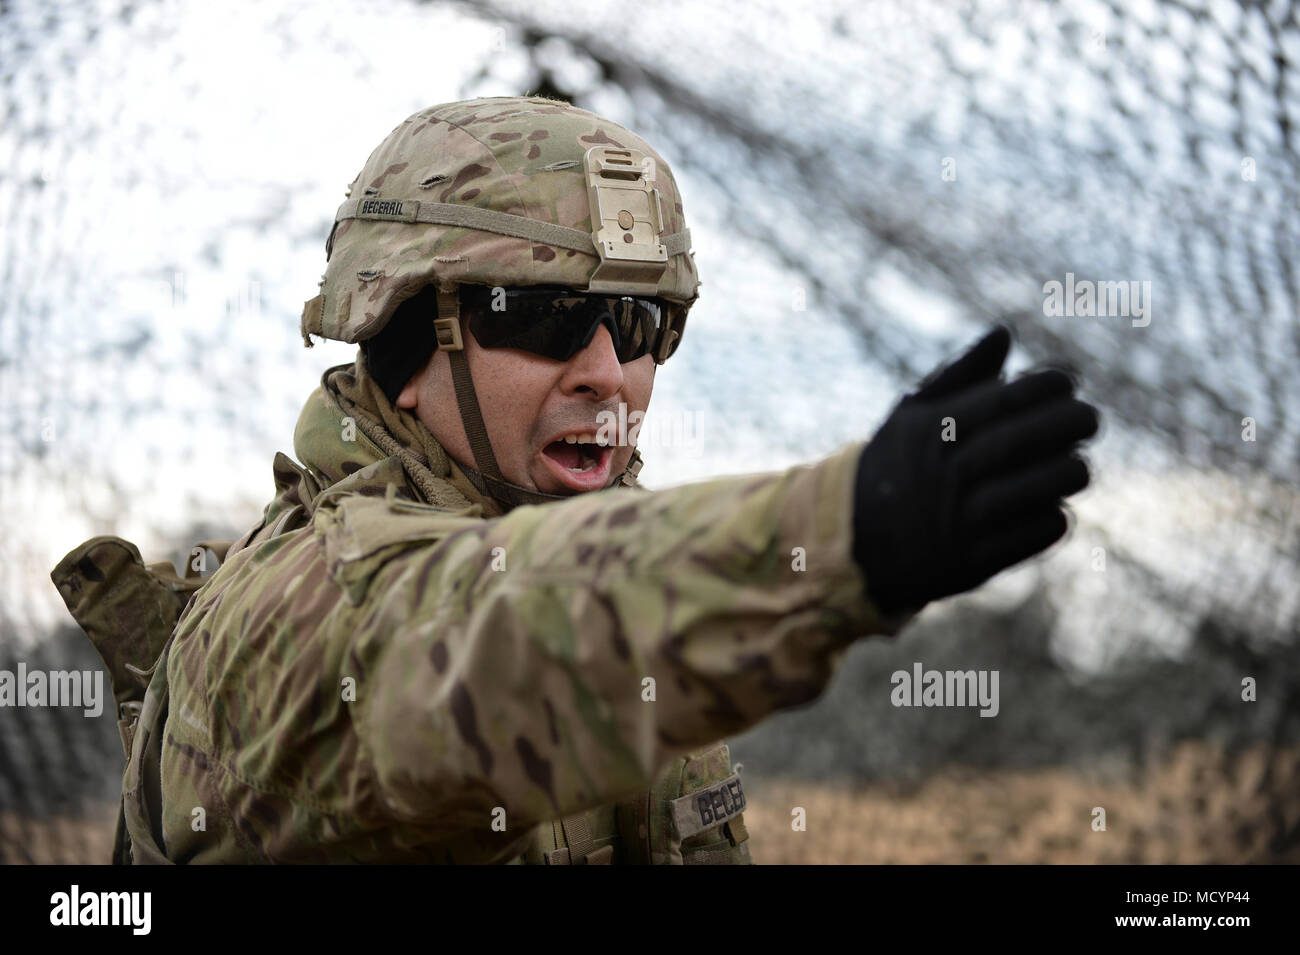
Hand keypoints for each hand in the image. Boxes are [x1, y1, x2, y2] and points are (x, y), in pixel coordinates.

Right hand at [852, 325, 1099, 615]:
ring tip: (1076, 463)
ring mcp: (960, 522)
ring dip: (1069, 470)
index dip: (1045, 386)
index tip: (1065, 383)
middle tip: (1090, 417)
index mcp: (928, 433)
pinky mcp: (976, 562)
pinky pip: (1036, 532)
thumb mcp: (913, 416)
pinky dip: (1053, 516)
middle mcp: (943, 475)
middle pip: (1023, 442)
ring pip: (1038, 489)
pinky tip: (1053, 504)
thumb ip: (960, 375)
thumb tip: (1003, 334)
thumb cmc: (898, 466)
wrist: (859, 543)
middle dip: (1069, 423)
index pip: (1002, 400)